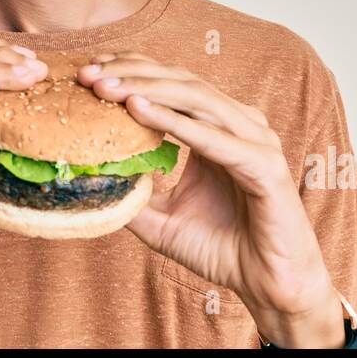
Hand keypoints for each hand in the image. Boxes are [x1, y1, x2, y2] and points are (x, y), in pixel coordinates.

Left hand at [76, 51, 344, 345]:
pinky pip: (216, 138)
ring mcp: (256, 141)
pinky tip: (141, 110)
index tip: (87, 71)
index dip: (131, 71)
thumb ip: (132, 197)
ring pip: (197, 99)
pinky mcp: (265, 166)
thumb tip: (88, 179)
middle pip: (181, 82)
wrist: (269, 286)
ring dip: (148, 90)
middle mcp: (238, 126)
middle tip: (88, 74)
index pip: (172, 84)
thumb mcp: (162, 221)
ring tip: (107, 88)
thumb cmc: (223, 250)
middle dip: (132, 74)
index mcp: (218, 129)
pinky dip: (177, 122)